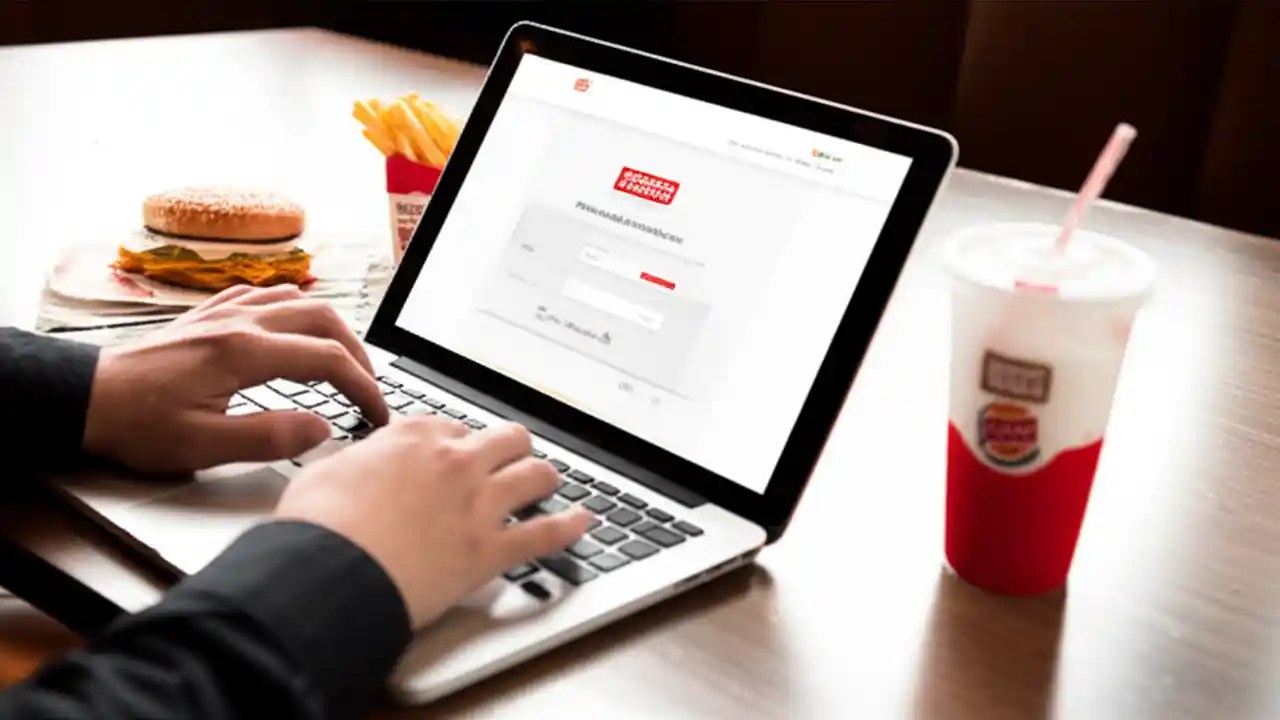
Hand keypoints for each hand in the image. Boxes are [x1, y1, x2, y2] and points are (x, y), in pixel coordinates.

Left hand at [84, 285, 389, 471]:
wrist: (84, 398)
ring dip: (331, 329)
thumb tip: (323, 428)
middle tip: (369, 390)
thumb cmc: (137, 425)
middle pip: (324, 319)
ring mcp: (224, 313)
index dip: (363, 389)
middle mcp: (240, 322)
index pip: (327, 361)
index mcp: (244, 352)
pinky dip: (296, 311)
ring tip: (343, 362)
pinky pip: (266, 296)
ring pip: (298, 301)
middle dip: (358, 355)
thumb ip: (269, 436)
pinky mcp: (209, 315)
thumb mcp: (203, 446)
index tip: (376, 415)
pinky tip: (294, 330)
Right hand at [275, 416, 591, 628]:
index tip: (453, 454)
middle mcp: (456, 462)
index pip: (454, 427)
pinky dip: (569, 528)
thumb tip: (350, 459)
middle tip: (509, 459)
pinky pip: (546, 533)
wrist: (329, 573)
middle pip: (507, 439)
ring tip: (546, 483)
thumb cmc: (319, 526)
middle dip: (510, 449)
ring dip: (543, 478)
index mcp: (415, 436)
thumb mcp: (323, 471)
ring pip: (536, 474)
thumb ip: (351, 460)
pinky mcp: (491, 549)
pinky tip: (582, 522)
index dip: (456, 443)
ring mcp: (479, 504)